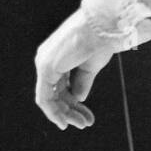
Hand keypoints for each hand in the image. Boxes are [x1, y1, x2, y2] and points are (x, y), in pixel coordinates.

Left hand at [34, 9, 114, 129]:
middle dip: (71, 111)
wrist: (106, 26)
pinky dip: (54, 112)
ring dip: (65, 114)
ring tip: (82, 124)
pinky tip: (65, 122)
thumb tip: (78, 98)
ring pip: (50, 99)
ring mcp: (44, 64)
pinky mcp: (45, 68)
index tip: (86, 117)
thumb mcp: (90, 66)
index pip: (61, 87)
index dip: (73, 104)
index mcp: (57, 58)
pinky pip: (45, 98)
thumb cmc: (101, 40)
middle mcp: (47, 60)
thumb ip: (81, 82)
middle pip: (56, 94)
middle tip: (85, 124)